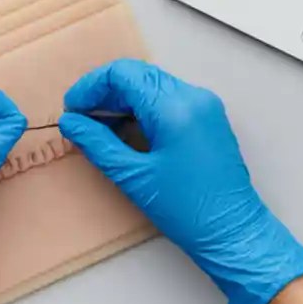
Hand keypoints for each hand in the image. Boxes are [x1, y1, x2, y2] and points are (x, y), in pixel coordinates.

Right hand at [58, 60, 302, 303]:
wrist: (232, 230)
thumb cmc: (186, 209)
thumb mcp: (133, 177)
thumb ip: (97, 144)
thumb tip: (70, 122)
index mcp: (174, 108)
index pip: (122, 73)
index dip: (90, 87)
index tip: (72, 110)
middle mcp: (193, 96)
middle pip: (138, 75)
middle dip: (104, 92)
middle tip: (81, 119)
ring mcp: (204, 104)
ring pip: (153, 84)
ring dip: (123, 99)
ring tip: (100, 128)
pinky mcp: (208, 117)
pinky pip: (169, 98)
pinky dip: (144, 107)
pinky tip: (127, 130)